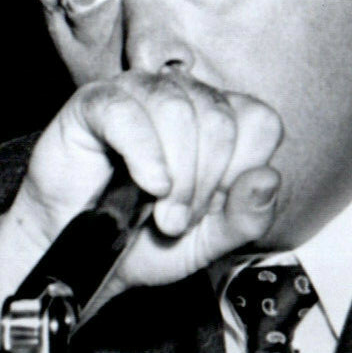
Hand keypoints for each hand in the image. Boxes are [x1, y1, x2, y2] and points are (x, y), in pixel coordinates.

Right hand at [0, 70, 282, 352]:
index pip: (261, 122)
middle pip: (221, 119)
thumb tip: (269, 178)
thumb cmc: (142, 240)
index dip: (241, 172)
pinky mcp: (95, 103)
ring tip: (158, 210)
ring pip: (179, 109)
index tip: (213, 207)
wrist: (82, 258)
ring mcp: (139, 94)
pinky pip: (129, 112)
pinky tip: (144, 185)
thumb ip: (247, 217)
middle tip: (177, 219)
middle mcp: (184, 99)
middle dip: (204, 183)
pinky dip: (144, 155)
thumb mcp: (208, 243)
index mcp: (220, 123)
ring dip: (176, 174)